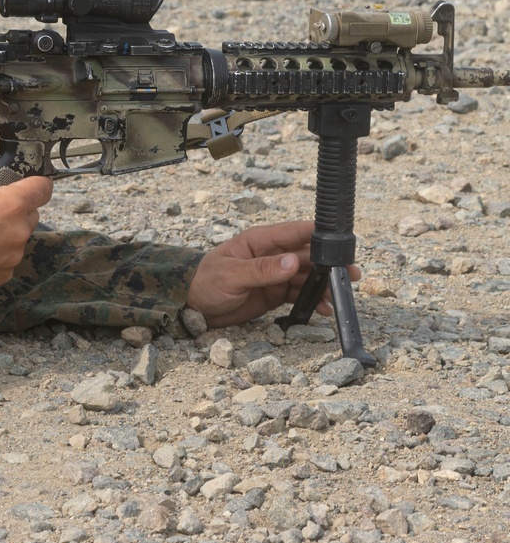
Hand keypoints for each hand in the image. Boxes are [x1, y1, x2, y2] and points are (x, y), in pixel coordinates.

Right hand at [0, 156, 51, 291]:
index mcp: (11, 205)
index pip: (44, 188)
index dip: (36, 181)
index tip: (26, 182)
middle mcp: (18, 232)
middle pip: (31, 213)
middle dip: (15, 207)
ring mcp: (12, 256)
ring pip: (19, 236)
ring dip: (6, 231)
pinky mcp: (2, 275)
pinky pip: (7, 257)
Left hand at [185, 220, 360, 329]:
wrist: (192, 306)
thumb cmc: (206, 282)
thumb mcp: (232, 275)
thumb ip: (263, 270)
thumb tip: (293, 261)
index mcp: (259, 241)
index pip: (293, 232)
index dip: (317, 234)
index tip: (339, 240)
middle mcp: (271, 255)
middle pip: (306, 256)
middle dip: (328, 264)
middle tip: (350, 274)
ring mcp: (274, 275)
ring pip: (306, 277)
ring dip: (323, 286)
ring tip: (338, 297)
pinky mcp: (274, 293)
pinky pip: (298, 295)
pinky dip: (312, 301)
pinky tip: (323, 309)